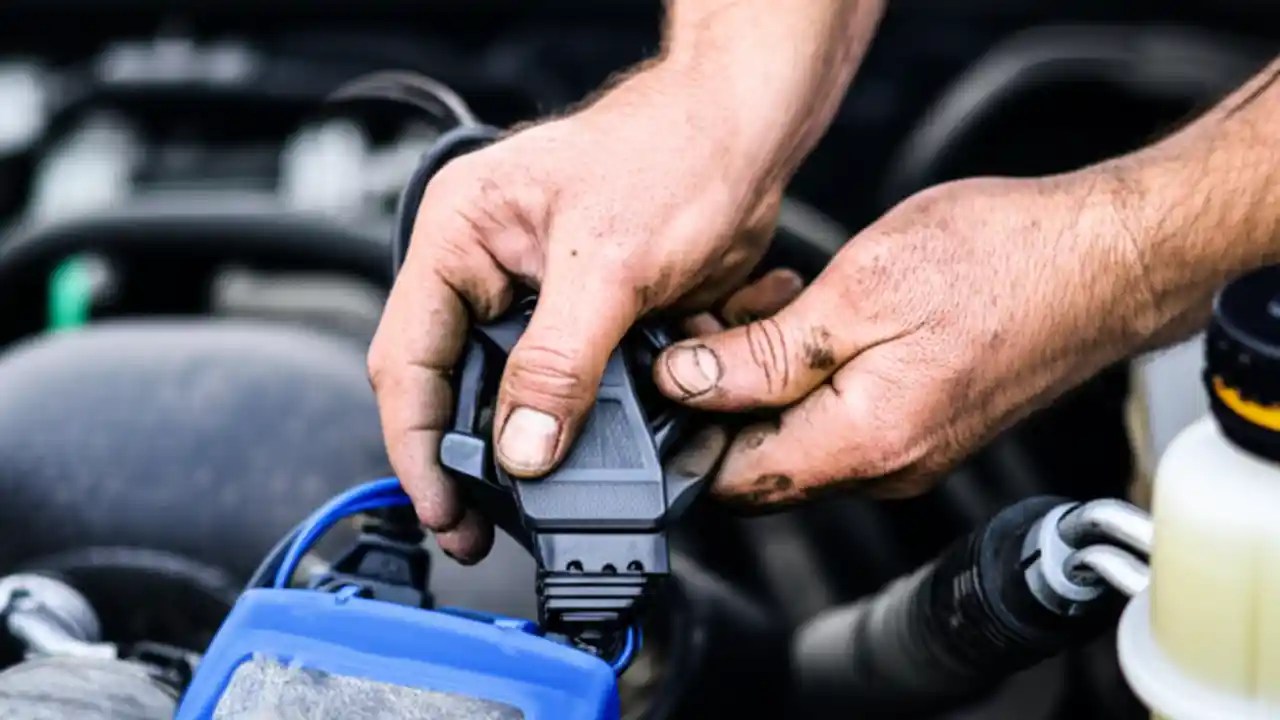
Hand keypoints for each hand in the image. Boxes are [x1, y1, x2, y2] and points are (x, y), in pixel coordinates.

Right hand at [367, 69, 785, 561]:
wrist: (749, 135)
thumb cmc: (675, 152)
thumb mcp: (611, 265)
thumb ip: (559, 363)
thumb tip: (522, 449)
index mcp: (461, 237)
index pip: (408, 356)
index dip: (418, 443)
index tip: (441, 507)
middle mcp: (488, 268)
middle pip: (454, 384)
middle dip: (469, 460)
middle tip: (481, 527)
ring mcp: (537, 298)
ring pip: (514, 396)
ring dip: (531, 449)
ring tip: (539, 507)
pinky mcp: (588, 321)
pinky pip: (570, 389)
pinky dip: (587, 425)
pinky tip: (599, 459)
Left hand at [654, 172, 1160, 504]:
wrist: (1104, 257)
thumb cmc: (1002, 261)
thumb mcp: (860, 289)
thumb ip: (765, 354)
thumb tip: (687, 384)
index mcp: (863, 442)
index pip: (731, 480)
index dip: (684, 427)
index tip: (672, 369)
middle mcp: (885, 467)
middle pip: (759, 465)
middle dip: (721, 398)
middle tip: (718, 322)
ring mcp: (908, 452)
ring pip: (796, 439)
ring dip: (763, 381)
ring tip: (770, 306)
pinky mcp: (924, 426)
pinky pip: (838, 423)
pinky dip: (806, 378)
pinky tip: (812, 320)